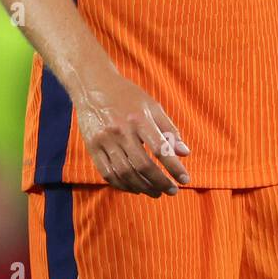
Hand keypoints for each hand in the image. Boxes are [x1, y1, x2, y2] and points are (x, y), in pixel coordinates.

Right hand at [72, 65, 190, 195]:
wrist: (93, 86)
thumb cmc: (127, 96)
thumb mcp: (152, 106)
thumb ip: (169, 129)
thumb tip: (185, 153)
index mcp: (139, 119)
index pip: (160, 149)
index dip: (174, 167)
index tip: (185, 179)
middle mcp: (121, 131)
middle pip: (143, 165)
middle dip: (160, 182)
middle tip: (172, 191)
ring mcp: (105, 140)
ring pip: (125, 173)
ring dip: (143, 187)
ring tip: (156, 192)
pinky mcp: (92, 147)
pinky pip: (107, 173)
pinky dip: (122, 185)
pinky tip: (135, 188)